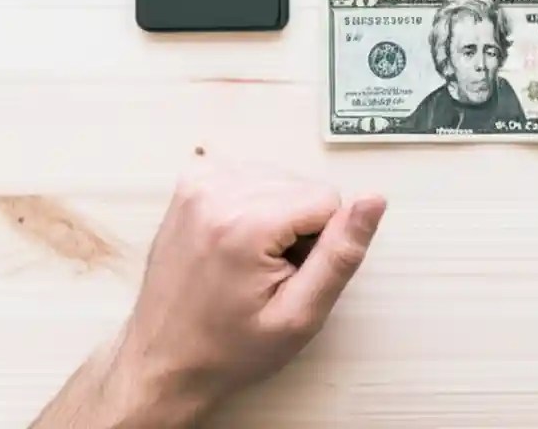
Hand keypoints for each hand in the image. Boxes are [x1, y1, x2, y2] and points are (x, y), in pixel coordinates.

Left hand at [111, 154, 386, 420]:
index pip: (328, 199)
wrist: (164, 362)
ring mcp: (196, 185)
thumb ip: (341, 254)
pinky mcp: (189, 186)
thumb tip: (373, 201)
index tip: (292, 274)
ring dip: (277, 215)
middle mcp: (216, 194)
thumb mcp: (300, 315)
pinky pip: (249, 175)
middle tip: (271, 273)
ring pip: (279, 178)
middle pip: (302, 185)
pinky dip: (253, 203)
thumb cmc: (227, 348)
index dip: (321, 242)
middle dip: (300, 227)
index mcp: (245, 224)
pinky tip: (238, 240)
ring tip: (251, 261)